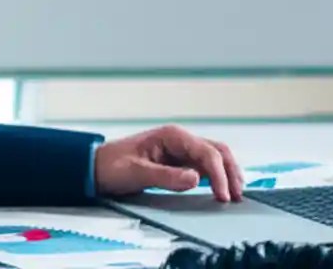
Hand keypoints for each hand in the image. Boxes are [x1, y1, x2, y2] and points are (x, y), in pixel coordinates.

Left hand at [93, 125, 243, 201]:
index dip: (219, 174)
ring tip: (236, 193)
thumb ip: (166, 176)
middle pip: (216, 151)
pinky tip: (222, 188)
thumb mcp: (136, 172)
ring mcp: (180, 149)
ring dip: (227, 173)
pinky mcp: (178, 161)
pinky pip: (203, 166)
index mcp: (172, 136)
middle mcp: (180, 139)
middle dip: (230, 171)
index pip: (206, 152)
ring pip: (213, 157)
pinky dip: (216, 176)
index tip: (224, 196)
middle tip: (238, 195)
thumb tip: (195, 179)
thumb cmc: (112, 166)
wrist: (95, 167)